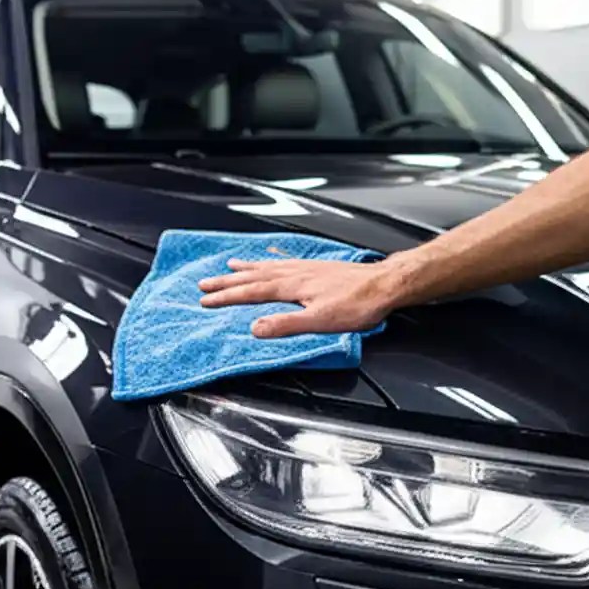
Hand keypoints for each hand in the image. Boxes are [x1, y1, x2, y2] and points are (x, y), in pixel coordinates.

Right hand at [198, 258, 402, 337]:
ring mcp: (305, 268)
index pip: (250, 292)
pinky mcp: (316, 268)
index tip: (205, 300)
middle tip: (204, 283)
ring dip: (245, 269)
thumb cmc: (357, 304)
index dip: (226, 297)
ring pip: (266, 267)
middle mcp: (294, 273)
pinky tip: (269, 261)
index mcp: (291, 286)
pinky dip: (269, 261)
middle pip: (253, 277)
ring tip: (229, 266)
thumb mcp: (320, 321)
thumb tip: (255, 328)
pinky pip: (282, 262)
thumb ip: (286, 324)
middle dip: (227, 282)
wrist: (384, 285)